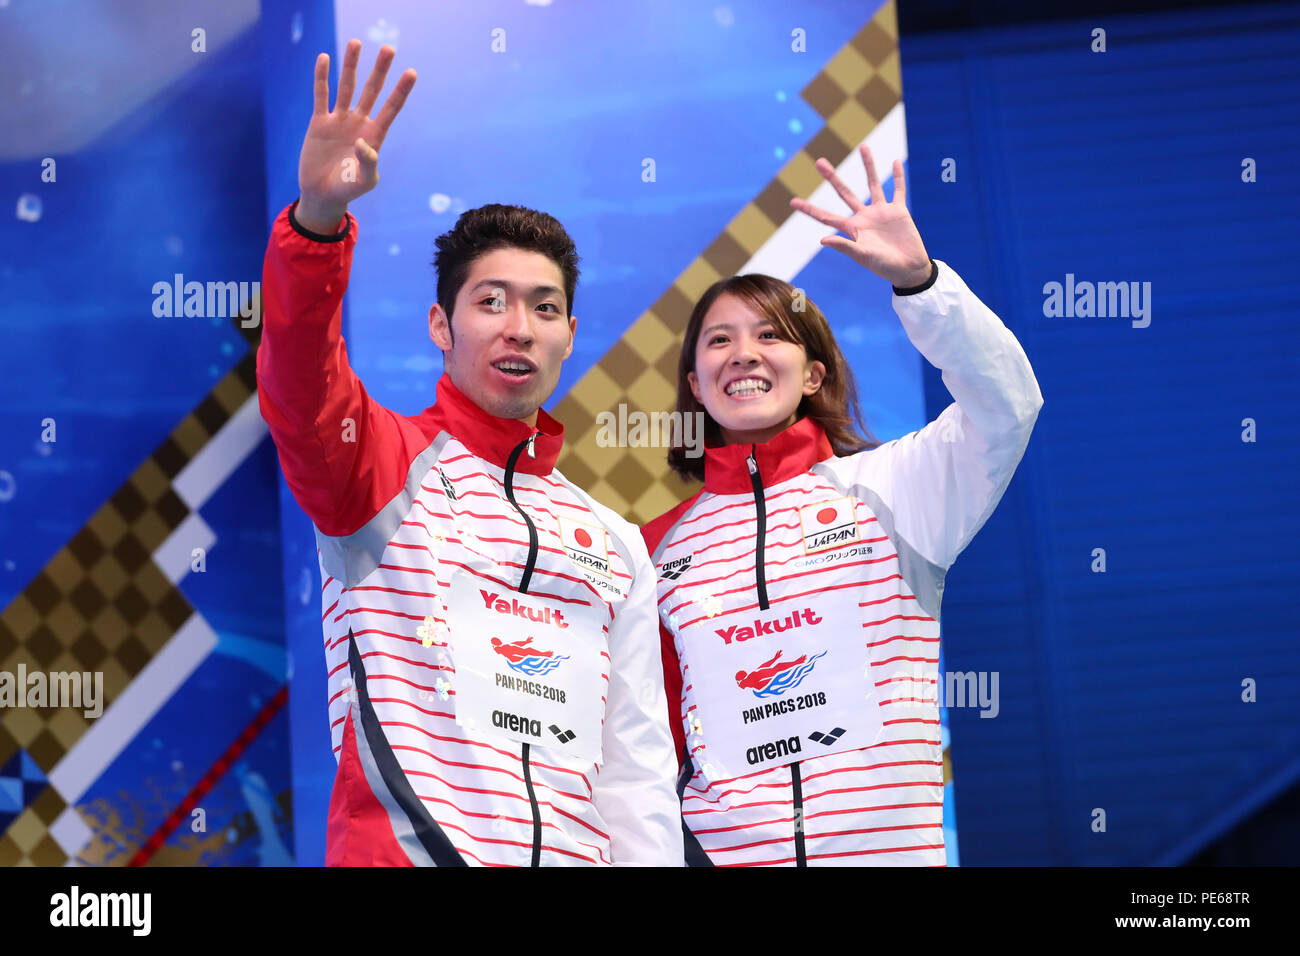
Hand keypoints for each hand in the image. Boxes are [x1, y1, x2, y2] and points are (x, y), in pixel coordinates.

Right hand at [296, 39, 415, 232]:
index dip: (401, 90)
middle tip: (388, 48)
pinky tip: (325, 58)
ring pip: (347, 86)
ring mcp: (339, 120)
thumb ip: (369, 164)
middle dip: (380, 70)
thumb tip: (363, 142)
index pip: (391, 108)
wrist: (322, 194)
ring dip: (351, 65)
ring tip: (356, 42)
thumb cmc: (347, 190)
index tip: (412, 72)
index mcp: (375, 136)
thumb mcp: (364, 181)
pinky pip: (321, 95)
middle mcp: (359, 123)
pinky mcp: (319, 122)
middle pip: (372, 90)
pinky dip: (322, 77)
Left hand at [790, 145, 930, 287]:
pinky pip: (898, 190)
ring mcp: (881, 212)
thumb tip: (822, 239)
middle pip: (845, 192)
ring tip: (864, 147)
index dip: (809, 209)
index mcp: (852, 229)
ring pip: (873, 184)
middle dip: (832, 177)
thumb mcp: (863, 257)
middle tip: (819, 161)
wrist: (909, 270)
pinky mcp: (899, 211)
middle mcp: (864, 217)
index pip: (826, 217)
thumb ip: (845, 246)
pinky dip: (898, 177)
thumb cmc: (884, 267)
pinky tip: (895, 162)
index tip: (792, 202)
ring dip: (869, 166)